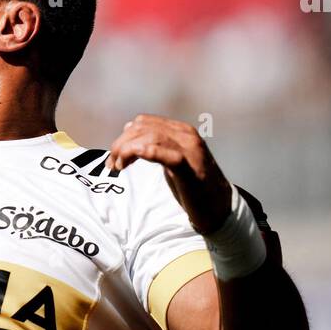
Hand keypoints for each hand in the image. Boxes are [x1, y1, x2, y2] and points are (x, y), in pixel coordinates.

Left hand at [105, 115, 230, 234]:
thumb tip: (131, 133)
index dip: (124, 136)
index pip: (144, 122)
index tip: (114, 155)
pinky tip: (131, 160)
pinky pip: (164, 154)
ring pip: (150, 138)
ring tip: (119, 167)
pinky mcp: (188, 169)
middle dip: (121, 144)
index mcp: (181, 131)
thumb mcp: (173, 159)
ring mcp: (189, 150)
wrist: (218, 207)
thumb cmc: (193, 184)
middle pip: (143, 129)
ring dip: (127, 151)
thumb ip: (157, 145)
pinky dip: (145, 152)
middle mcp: (186, 135)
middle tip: (112, 164)